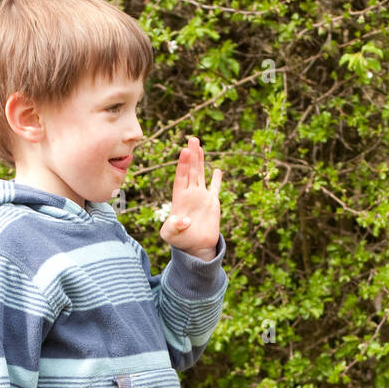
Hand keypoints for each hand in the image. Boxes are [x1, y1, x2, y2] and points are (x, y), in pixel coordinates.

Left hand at [159, 135, 221, 257]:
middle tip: (192, 139)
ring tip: (199, 146)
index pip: (181, 177)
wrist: (194, 247)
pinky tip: (217, 170)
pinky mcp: (211, 203)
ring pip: (200, 174)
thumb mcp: (170, 235)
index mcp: (179, 199)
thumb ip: (173, 227)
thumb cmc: (179, 241)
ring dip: (200, 161)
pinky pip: (215, 188)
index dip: (182, 164)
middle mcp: (190, 194)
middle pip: (190, 171)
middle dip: (191, 155)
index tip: (184, 151)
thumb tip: (184, 220)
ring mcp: (201, 197)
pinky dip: (216, 180)